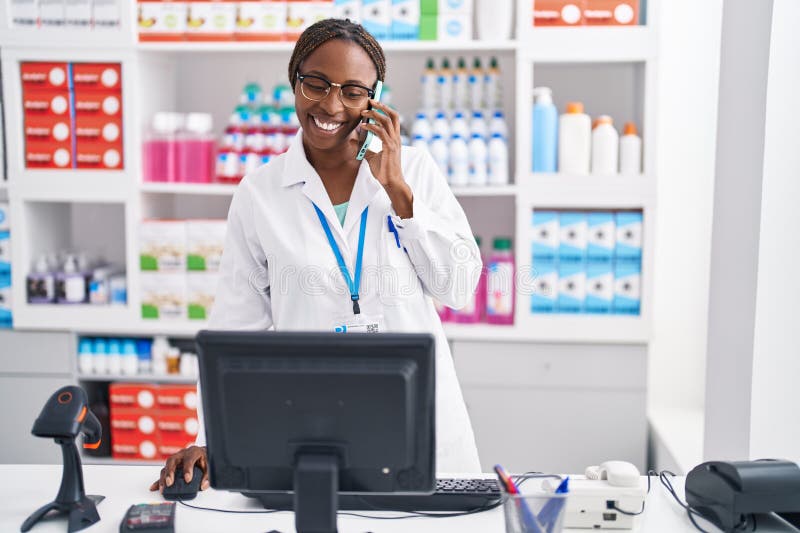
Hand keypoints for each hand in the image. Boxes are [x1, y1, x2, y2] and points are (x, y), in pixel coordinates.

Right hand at [148, 445, 209, 492]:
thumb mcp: (210, 464)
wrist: (203, 453)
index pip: (189, 459)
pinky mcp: (171, 466)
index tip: (187, 479)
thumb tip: (203, 485)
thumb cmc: (205, 458)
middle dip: (170, 472)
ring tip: (163, 488)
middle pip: (172, 461)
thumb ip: (207, 475)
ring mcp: (176, 459)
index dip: (187, 469)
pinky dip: (159, 480)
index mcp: (193, 451)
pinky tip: (155, 487)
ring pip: (166, 467)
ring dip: (163, 478)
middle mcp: (182, 454)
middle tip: (170, 483)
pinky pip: (164, 473)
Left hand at [357, 100, 413, 217]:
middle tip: (371, 100)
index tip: (374, 104)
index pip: (392, 118)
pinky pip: (381, 132)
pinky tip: (363, 127)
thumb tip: (354, 141)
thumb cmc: (384, 171)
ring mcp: (394, 142)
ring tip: (364, 112)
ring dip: (374, 114)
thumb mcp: (372, 157)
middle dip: (382, 106)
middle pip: (393, 115)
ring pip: (387, 121)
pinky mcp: (390, 147)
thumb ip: (365, 147)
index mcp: (394, 138)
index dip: (384, 109)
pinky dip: (371, 127)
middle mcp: (396, 138)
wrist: (391, 182)